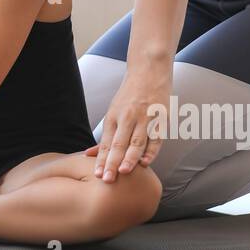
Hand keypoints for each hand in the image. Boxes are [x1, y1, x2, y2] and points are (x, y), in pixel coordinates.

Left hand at [86, 60, 171, 181]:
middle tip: (107, 180)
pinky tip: (145, 162)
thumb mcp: (113, 111)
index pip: (107, 143)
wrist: (149, 70)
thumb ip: (107, 136)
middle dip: (112, 163)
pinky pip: (156, 138)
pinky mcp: (160, 117)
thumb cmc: (129, 95)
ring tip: (124, 173)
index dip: (102, 160)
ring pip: (136, 142)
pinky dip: (151, 151)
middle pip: (119, 144)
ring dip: (130, 158)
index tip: (98, 175)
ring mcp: (144, 117)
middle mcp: (127, 117)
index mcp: (114, 117)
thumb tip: (89, 154)